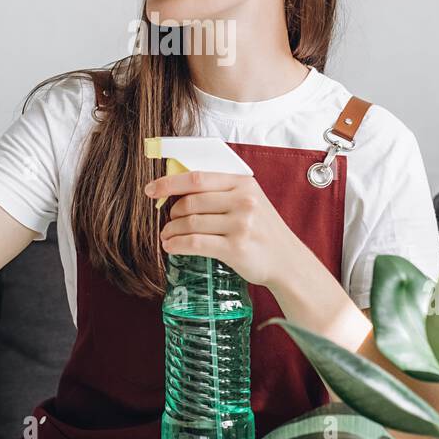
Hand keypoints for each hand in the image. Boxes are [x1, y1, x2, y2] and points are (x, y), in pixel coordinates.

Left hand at [144, 170, 303, 288]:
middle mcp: (243, 201)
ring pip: (190, 223)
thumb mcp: (249, 200)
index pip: (197, 178)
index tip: (151, 190)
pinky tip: (172, 247)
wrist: (286, 260)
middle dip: (172, 212)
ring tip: (167, 236)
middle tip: (167, 221)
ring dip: (171, 231)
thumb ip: (221, 191)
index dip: (169, 183)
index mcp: (243, 183)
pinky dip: (178, 245)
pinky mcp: (236, 248)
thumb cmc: (263, 230)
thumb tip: (178, 190)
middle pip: (191, 201)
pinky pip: (196, 244)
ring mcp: (241, 225)